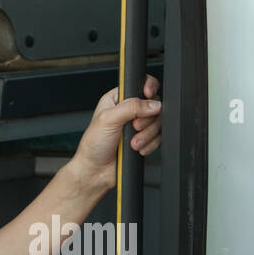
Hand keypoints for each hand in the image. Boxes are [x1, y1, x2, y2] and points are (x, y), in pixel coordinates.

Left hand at [69, 75, 162, 199]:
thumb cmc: (94, 145)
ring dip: (147, 135)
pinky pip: (159, 138)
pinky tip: (137, 149)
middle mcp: (129, 111)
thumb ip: (131, 108)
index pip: (140, 83)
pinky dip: (150, 144)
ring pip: (158, 122)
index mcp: (117, 100)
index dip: (149, 88)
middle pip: (154, 105)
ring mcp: (138, 126)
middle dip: (146, 120)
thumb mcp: (108, 120)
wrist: (96, 171)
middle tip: (133, 127)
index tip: (148, 95)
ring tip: (132, 143)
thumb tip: (153, 104)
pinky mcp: (145, 139)